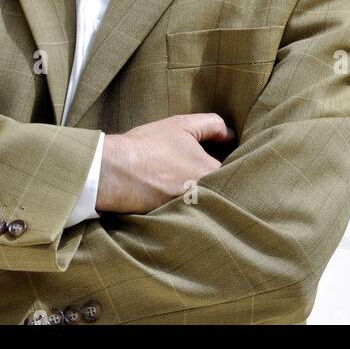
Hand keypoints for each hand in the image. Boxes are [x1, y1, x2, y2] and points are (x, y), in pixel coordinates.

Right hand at [97, 113, 235, 212]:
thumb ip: (212, 125)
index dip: (232, 165)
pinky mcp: (175, 224)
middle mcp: (205, 197)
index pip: (236, 173)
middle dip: (221, 184)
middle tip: (205, 172)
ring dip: (206, 196)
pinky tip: (177, 195)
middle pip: (224, 192)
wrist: (114, 171)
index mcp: (210, 173)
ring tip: (189, 183)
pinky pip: (192, 216)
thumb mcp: (182, 124)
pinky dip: (190, 209)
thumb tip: (230, 134)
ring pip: (209, 204)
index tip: (222, 159)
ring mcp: (190, 213)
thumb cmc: (148, 145)